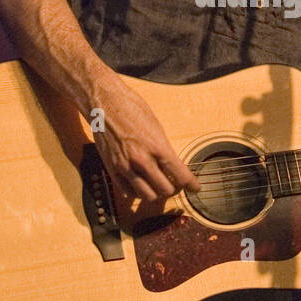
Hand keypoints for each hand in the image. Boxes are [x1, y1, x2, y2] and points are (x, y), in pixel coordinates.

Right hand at [91, 75, 200, 204]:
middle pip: (166, 190)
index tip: (195, 187)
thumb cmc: (131, 109)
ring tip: (158, 186)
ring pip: (148, 196)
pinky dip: (138, 192)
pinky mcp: (112, 169)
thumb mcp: (156, 127)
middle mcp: (142, 159)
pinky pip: (128, 192)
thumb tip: (173, 166)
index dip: (191, 185)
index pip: (181, 176)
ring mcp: (126, 166)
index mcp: (157, 146)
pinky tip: (141, 184)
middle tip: (176, 185)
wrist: (104, 103)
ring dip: (156, 194)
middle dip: (174, 189)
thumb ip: (164, 149)